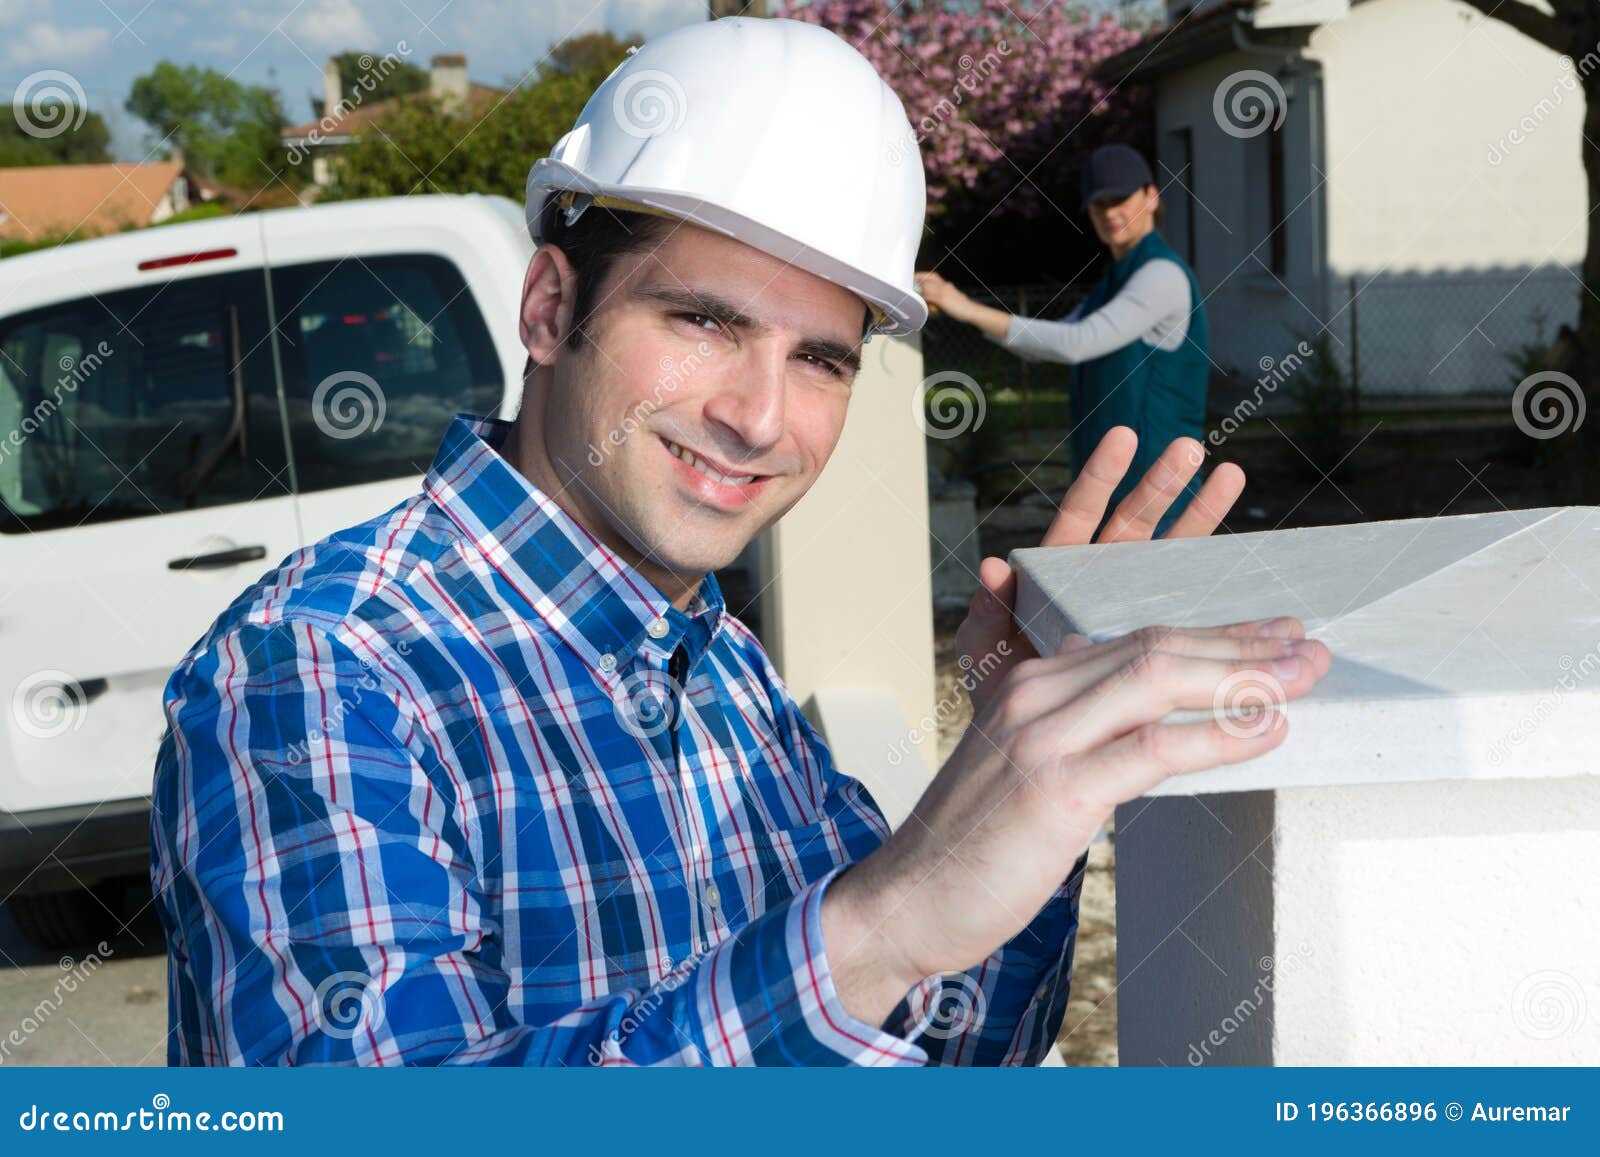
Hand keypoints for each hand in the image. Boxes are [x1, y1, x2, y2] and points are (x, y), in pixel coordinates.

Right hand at [824, 616, 1329, 1023]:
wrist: (906, 898)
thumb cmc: (966, 839)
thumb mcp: (1009, 757)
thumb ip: (1059, 716)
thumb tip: (1107, 679)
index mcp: (1026, 681)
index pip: (1136, 640)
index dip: (1212, 635)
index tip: (1270, 637)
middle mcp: (1034, 694)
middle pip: (1156, 649)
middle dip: (1242, 645)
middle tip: (1308, 649)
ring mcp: (1042, 738)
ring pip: (1159, 682)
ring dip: (1244, 677)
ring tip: (1304, 680)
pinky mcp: (1056, 789)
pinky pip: (1154, 748)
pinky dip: (1218, 735)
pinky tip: (1265, 732)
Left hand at [914, 270, 970, 318]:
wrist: (970, 310)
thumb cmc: (962, 307)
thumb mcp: (952, 299)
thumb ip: (942, 298)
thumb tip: (934, 303)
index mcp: (947, 285)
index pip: (934, 276)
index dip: (924, 275)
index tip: (916, 276)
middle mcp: (944, 286)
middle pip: (928, 279)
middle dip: (918, 280)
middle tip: (911, 283)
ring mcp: (943, 292)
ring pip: (927, 287)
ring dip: (919, 290)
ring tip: (914, 294)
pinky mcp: (942, 299)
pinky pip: (929, 296)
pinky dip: (923, 298)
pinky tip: (919, 300)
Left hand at [955, 427, 1245, 718]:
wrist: (1031, 748)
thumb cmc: (1003, 693)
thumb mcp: (987, 654)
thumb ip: (988, 614)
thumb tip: (990, 568)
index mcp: (1057, 573)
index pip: (1081, 515)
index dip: (1100, 478)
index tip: (1122, 439)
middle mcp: (1098, 579)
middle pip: (1133, 522)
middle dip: (1160, 485)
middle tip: (1188, 449)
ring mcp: (1130, 602)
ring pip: (1169, 551)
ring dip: (1199, 514)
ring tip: (1230, 476)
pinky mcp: (1155, 634)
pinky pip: (1191, 600)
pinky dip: (1217, 578)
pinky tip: (1250, 557)